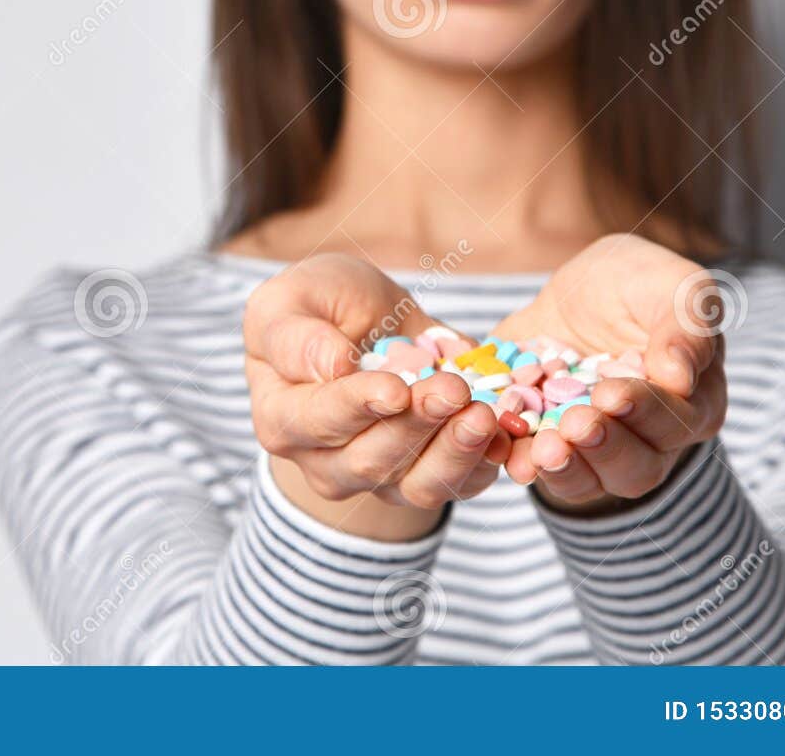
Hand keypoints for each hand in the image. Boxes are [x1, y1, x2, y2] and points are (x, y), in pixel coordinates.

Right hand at [243, 254, 511, 536]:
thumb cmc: (318, 305)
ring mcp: (376, 478)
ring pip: (417, 484)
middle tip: (453, 389)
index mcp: (281, 418)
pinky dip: (483, 462)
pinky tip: (503, 432)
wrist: (365, 321)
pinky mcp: (424, 478)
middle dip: (417, 424)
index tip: (395, 389)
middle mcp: (324, 462)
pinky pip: (457, 486)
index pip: (318, 421)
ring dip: (455, 451)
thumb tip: (331, 367)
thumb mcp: (293, 298)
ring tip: (484, 413)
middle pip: (371, 459)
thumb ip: (297, 335)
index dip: (357, 407)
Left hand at [493, 235, 728, 513]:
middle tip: (574, 424)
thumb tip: (679, 378)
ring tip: (542, 449)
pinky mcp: (553, 446)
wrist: (577, 294)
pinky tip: (507, 453)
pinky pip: (541, 470)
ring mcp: (599, 450)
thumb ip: (686, 324)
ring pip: (591, 481)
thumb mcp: (669, 281)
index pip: (677, 421)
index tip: (610, 394)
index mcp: (692, 402)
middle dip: (604, 447)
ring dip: (566, 469)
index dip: (645, 411)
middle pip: (638, 466)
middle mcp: (650, 440)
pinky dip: (522, 463)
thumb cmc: (639, 283)